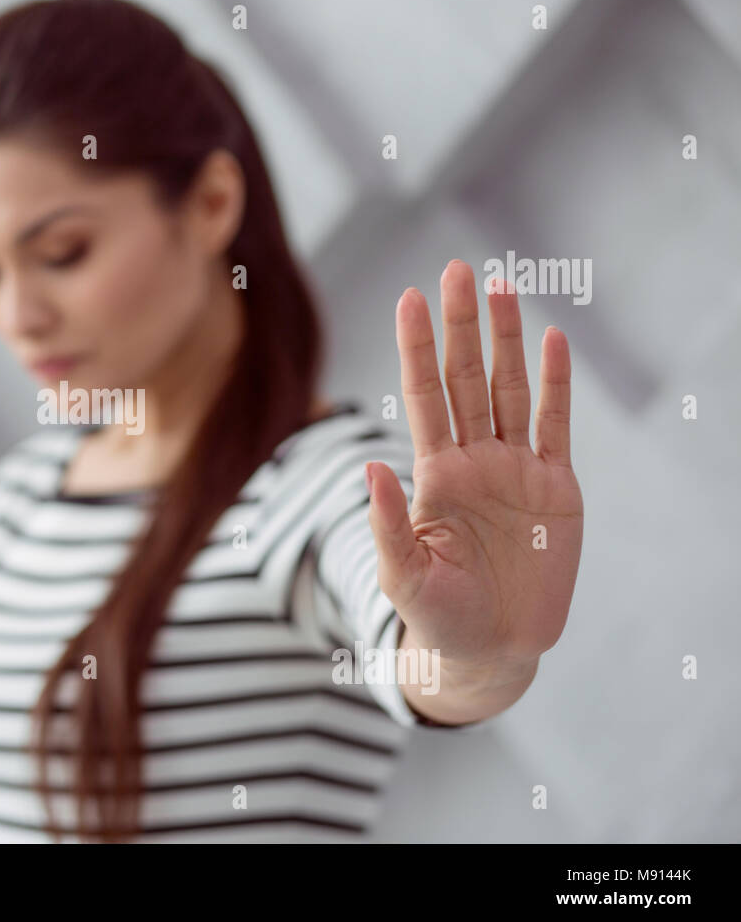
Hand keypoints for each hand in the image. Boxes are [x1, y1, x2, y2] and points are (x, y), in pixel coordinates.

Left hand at [366, 259, 582, 681]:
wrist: (491, 651)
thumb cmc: (439, 619)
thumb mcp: (406, 577)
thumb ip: (387, 525)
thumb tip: (364, 467)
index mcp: (435, 474)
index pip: (424, 396)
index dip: (417, 349)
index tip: (410, 299)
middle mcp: (473, 460)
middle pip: (466, 378)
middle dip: (461, 326)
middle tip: (456, 270)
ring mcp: (515, 469)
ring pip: (511, 390)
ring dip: (506, 339)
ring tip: (500, 286)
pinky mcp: (556, 487)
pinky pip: (556, 425)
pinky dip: (555, 383)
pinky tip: (551, 340)